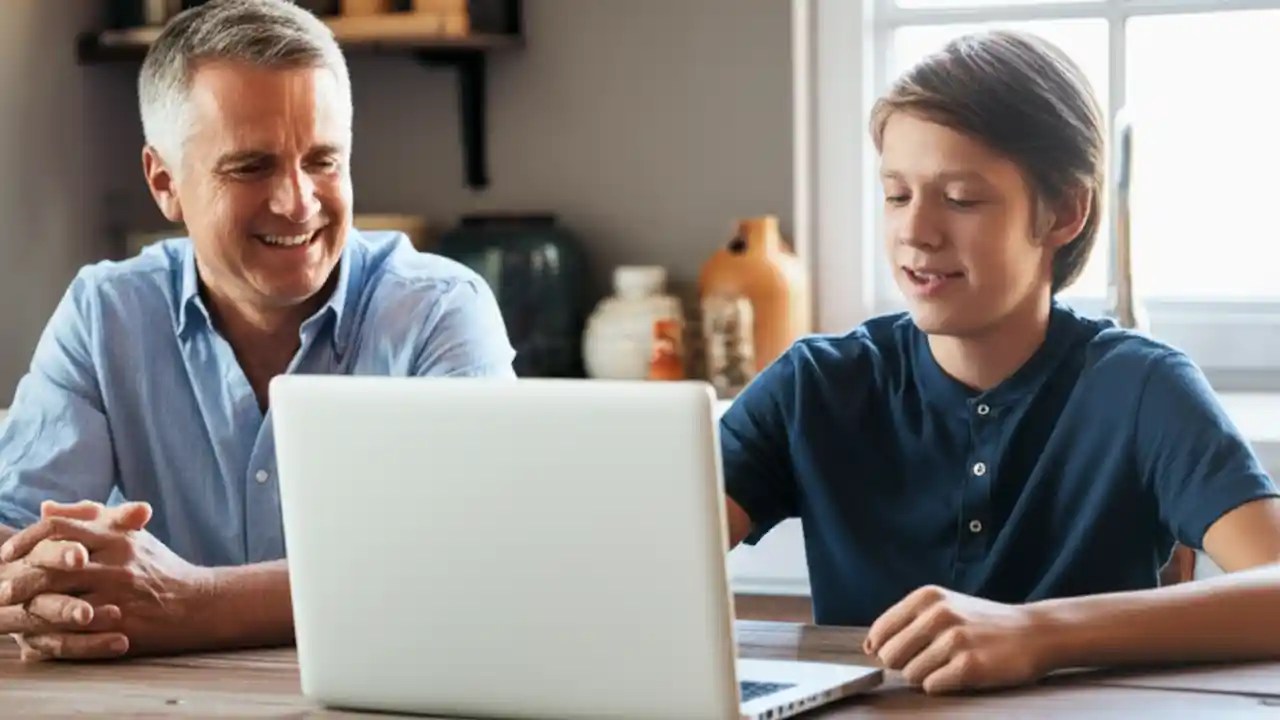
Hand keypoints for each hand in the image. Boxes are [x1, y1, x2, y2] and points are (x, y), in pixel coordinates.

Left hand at [1, 501, 214, 659]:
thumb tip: (46, 508)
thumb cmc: (158, 567)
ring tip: (13, 614)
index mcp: (116, 536)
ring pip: (61, 600)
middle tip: (1, 591)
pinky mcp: (122, 625)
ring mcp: (119, 595)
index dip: (26, 539)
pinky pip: (78, 631)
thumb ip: (89, 518)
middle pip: (53, 566)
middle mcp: (117, 563)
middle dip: (21, 579)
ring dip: (32, 608)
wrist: (198, 603)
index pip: (59, 528)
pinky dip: (52, 634)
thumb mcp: (130, 534)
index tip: (7, 554)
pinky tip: (36, 636)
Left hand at [864, 585, 1050, 693]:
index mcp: (927, 597)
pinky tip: (960, 674)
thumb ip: (907, 622)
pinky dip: (941, 685)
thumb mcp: (944, 606)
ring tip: (949, 664)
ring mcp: (953, 640)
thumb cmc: (982, 623)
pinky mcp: (968, 665)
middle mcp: (938, 614)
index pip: (880, 631)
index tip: (893, 655)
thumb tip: (870, 647)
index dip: (882, 649)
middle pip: (890, 656)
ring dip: (925, 676)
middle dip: (903, 664)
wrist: (1034, 633)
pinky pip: (931, 686)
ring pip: (909, 674)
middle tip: (928, 660)